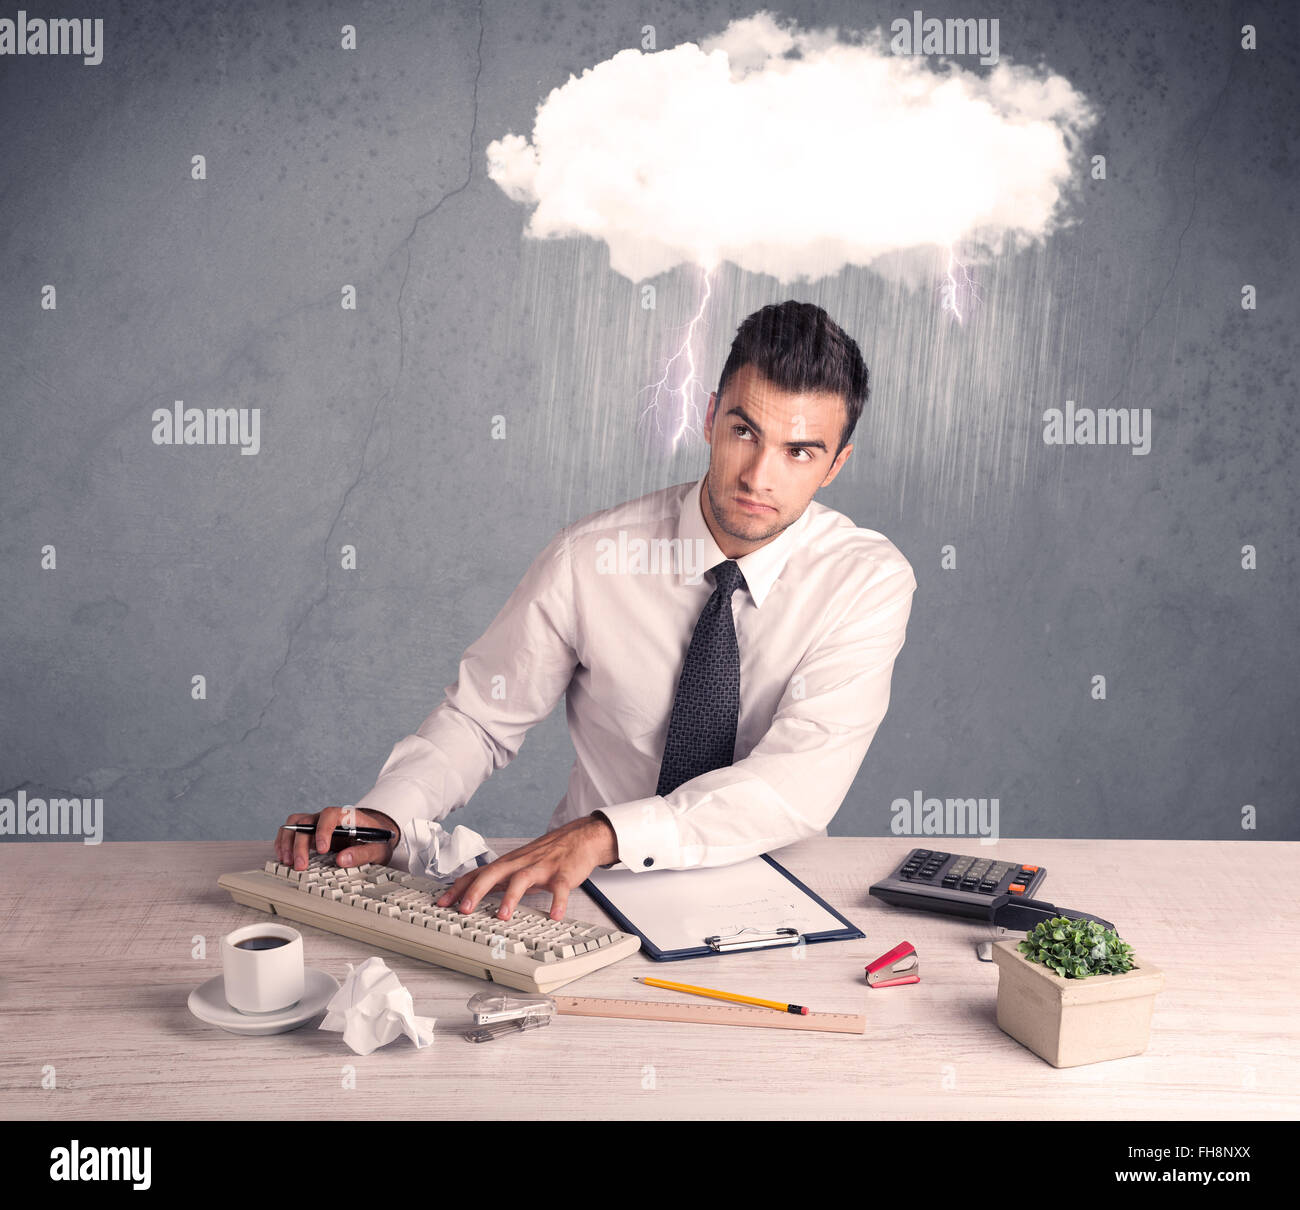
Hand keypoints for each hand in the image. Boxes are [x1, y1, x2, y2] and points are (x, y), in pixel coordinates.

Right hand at [274, 806, 402, 870]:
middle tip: (301, 866)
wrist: (375, 836)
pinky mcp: (310, 833)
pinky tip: (284, 857)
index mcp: (347, 816)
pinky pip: (291, 831)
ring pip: (295, 823)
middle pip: (307, 821)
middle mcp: (329, 817)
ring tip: (288, 861)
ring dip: (288, 841)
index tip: (322, 849)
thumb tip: (343, 860)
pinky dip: (284, 842)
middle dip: (301, 844)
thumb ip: (363, 854)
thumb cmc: (377, 840)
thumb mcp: (378, 849)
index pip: (330, 814)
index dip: (323, 830)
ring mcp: (317, 824)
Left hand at [434, 814, 617, 921]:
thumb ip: (498, 879)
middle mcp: (522, 863)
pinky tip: (554, 916)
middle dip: (476, 891)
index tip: (441, 903)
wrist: (580, 837)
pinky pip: (560, 889)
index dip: (459, 888)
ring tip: (502, 916)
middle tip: (463, 909)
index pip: (478, 873)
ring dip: (511, 897)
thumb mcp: (518, 864)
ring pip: (522, 879)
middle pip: (494, 873)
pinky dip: (557, 903)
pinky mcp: (564, 874)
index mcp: (509, 863)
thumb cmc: (547, 854)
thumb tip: (473, 894)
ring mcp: (542, 868)